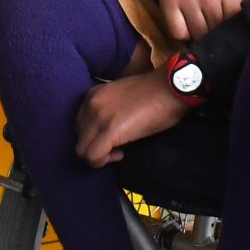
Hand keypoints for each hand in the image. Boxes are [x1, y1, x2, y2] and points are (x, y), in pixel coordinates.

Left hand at [74, 71, 191, 166]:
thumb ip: (108, 110)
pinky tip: (121, 154)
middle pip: (79, 138)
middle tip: (115, 148)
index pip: (80, 124)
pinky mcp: (110, 130)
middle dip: (95, 147)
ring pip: (82, 150)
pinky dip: (104, 162)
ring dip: (98, 157)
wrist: (170, 88)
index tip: (111, 138)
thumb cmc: (154, 93)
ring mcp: (98, 117)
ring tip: (118, 152)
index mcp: (93, 94)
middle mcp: (91, 104)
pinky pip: (93, 156)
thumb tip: (106, 133)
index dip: (94, 136)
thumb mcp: (122, 97)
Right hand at [156, 0, 248, 41]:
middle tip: (215, 31)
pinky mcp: (169, 4)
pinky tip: (187, 26)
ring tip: (202, 28)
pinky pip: (178, 33)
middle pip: (216, 32)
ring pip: (198, 36)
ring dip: (200, 36)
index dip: (233, 31)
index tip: (231, 32)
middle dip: (217, 35)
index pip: (235, 24)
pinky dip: (183, 34)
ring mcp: (187, 1)